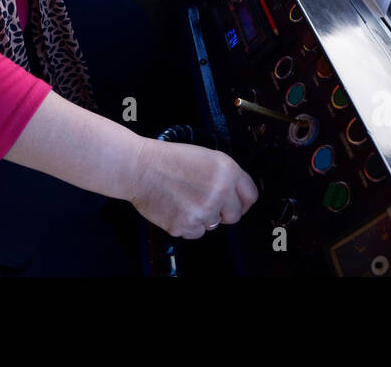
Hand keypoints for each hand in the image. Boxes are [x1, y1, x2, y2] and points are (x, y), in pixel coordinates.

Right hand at [126, 138, 258, 238]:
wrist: (140, 168)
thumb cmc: (169, 160)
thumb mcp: (206, 157)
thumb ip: (226, 176)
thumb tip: (237, 197)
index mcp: (227, 170)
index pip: (250, 196)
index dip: (242, 201)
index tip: (236, 204)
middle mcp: (219, 191)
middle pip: (234, 216)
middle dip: (222, 212)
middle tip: (203, 201)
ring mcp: (203, 210)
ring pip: (213, 225)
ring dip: (202, 217)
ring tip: (184, 199)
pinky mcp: (186, 225)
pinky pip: (196, 233)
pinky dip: (187, 225)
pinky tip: (176, 207)